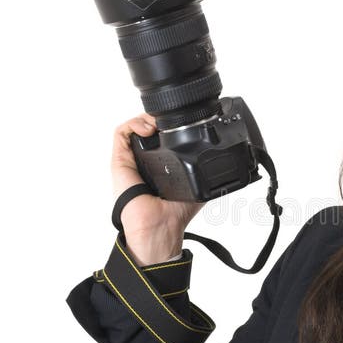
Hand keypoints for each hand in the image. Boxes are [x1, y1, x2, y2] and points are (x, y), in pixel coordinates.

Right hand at [111, 113, 204, 264]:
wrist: (159, 225)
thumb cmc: (175, 213)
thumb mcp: (198, 187)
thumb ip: (205, 174)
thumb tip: (222, 165)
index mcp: (158, 164)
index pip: (159, 136)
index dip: (168, 125)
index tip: (181, 121)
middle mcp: (143, 160)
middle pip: (145, 128)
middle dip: (156, 118)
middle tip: (169, 120)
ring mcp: (130, 159)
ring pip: (132, 127)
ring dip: (145, 118)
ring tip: (157, 123)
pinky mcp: (120, 160)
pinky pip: (120, 134)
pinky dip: (133, 124)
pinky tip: (148, 129)